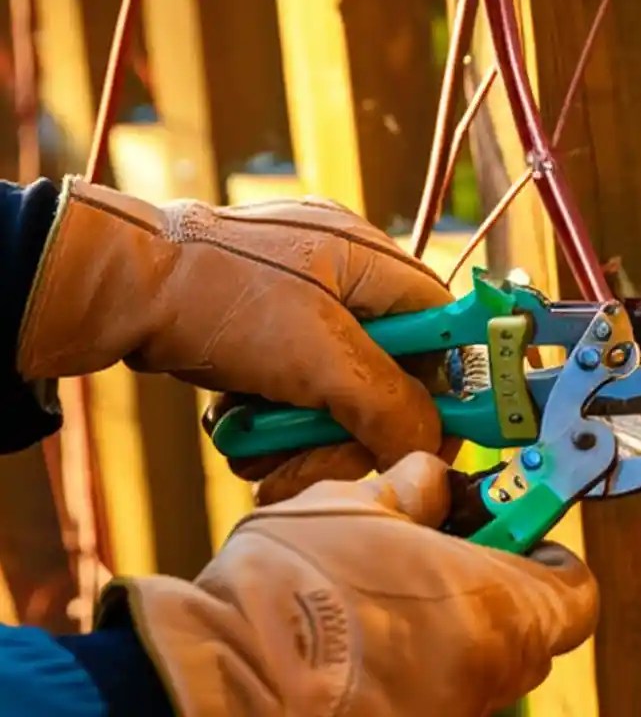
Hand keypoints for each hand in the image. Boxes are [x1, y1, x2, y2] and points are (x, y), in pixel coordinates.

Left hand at [17, 176, 455, 501]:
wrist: (111, 291)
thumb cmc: (217, 296)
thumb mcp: (320, 355)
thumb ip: (388, 404)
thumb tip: (430, 448)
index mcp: (370, 261)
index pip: (443, 327)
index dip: (444, 384)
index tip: (432, 435)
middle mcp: (342, 281)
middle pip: (388, 378)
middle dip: (352, 431)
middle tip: (321, 463)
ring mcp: (298, 310)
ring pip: (336, 399)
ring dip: (305, 442)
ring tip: (265, 459)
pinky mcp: (261, 339)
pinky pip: (292, 398)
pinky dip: (272, 429)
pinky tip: (243, 437)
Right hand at [95, 450, 599, 715]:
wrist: (221, 681)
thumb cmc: (294, 589)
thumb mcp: (356, 505)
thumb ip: (412, 491)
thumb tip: (431, 483)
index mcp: (500, 611)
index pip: (576, 592)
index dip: (550, 555)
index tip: (514, 532)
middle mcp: (490, 678)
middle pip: (529, 632)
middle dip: (495, 590)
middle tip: (442, 552)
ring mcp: (451, 716)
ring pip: (479, 667)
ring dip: (450, 632)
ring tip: (382, 596)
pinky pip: (434, 695)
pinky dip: (413, 670)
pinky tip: (356, 642)